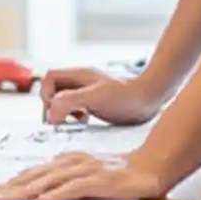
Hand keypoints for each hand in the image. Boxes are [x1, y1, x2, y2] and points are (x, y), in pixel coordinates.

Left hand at [0, 151, 168, 199]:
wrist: (149, 168)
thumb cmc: (119, 172)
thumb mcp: (88, 171)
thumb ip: (68, 177)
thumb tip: (44, 189)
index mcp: (69, 160)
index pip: (37, 171)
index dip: (15, 181)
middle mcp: (73, 162)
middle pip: (37, 175)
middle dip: (12, 186)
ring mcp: (86, 170)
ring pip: (50, 180)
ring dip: (27, 189)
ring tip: (8, 197)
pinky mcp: (99, 181)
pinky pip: (74, 188)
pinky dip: (57, 194)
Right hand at [40, 68, 164, 125]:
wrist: (153, 99)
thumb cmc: (126, 97)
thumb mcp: (94, 98)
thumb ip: (69, 102)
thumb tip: (50, 115)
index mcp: (79, 75)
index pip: (49, 79)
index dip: (47, 95)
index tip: (56, 112)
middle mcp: (82, 81)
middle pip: (54, 91)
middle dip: (54, 108)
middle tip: (63, 122)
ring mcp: (89, 92)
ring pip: (64, 101)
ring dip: (65, 114)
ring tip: (77, 122)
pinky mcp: (97, 104)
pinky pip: (77, 110)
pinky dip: (76, 119)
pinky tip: (87, 124)